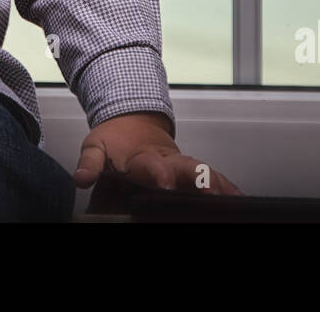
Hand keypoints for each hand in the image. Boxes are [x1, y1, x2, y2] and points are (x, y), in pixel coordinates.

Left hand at [73, 111, 242, 194]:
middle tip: (212, 192)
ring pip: (205, 172)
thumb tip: (81, 178)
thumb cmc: (114, 139)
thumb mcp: (96, 146)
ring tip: (233, 198)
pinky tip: (238, 197)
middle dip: (201, 179)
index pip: (152, 167)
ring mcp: (181, 165)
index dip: (160, 175)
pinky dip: (226, 186)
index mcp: (143, 157)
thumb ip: (89, 163)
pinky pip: (212, 177)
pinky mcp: (190, 170)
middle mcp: (168, 160)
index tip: (165, 184)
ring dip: (219, 184)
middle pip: (188, 167)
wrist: (131, 120)